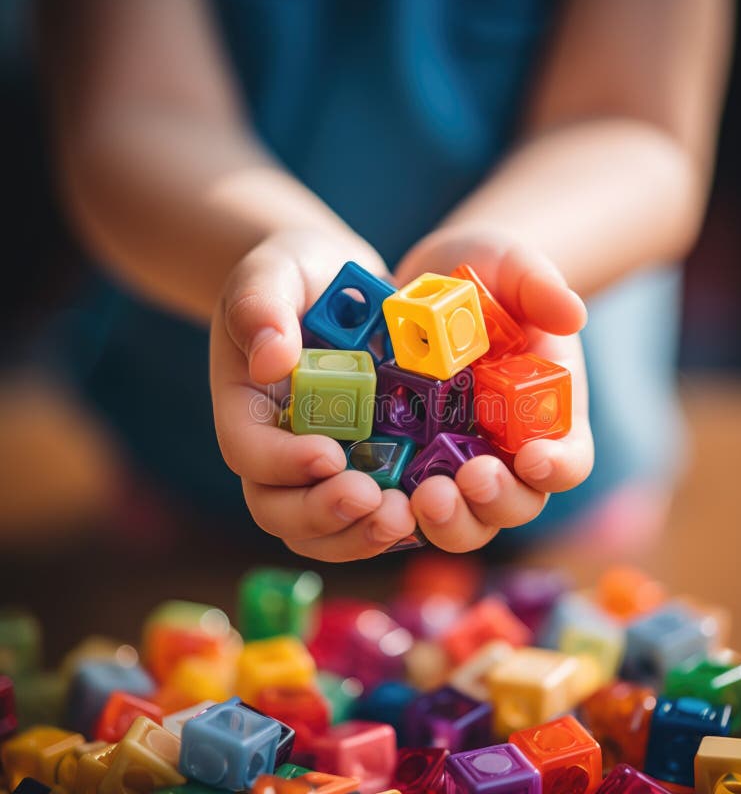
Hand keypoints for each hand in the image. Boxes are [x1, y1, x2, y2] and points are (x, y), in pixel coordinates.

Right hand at [210, 228, 416, 560]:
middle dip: (324, 516)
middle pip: (280, 510)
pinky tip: (428, 512)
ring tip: (406, 518)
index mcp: (246, 406)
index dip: (284, 464)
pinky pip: (368, 513)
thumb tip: (270, 359)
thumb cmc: (294, 272)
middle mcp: (278, 447)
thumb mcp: (272, 272)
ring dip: (361, 535)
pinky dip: (392, 523)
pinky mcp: (363, 463)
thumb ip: (261, 306)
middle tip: (374, 503)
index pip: (249, 452)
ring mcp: (321, 463)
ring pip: (323, 529)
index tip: (329, 453)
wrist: (330, 282)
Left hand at [393, 227, 593, 552]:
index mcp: (544, 413)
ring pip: (464, 519)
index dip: (559, 466)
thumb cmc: (479, 272)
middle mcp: (504, 451)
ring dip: (449, 520)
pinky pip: (405, 502)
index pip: (568, 458)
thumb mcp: (508, 264)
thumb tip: (571, 312)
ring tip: (423, 496)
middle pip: (516, 503)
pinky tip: (376, 492)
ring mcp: (455, 462)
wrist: (421, 284)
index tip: (535, 457)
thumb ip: (539, 284)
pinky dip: (396, 509)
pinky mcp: (408, 464)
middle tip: (468, 480)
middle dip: (496, 501)